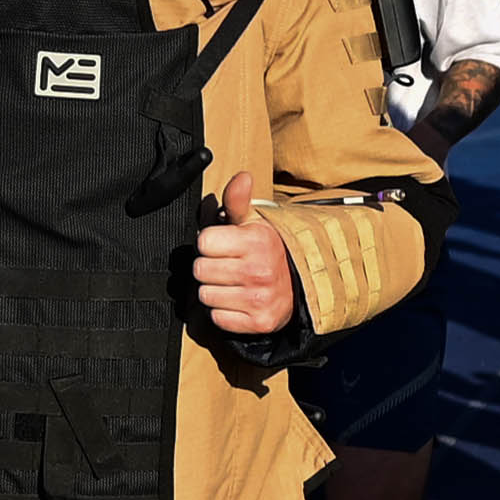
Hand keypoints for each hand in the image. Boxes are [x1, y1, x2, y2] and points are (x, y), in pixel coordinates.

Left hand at [192, 171, 299, 337]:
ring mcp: (259, 298)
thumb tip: (241, 177)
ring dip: (214, 291)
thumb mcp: (254, 223)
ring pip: (205, 295)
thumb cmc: (267, 252)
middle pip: (200, 270)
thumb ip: (238, 201)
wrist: (298, 287)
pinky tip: (237, 301)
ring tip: (232, 284)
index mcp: (257, 241)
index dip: (210, 243)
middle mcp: (259, 270)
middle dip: (209, 267)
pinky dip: (223, 312)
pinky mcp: (258, 322)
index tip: (224, 246)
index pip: (203, 242)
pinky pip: (217, 318)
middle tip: (228, 266)